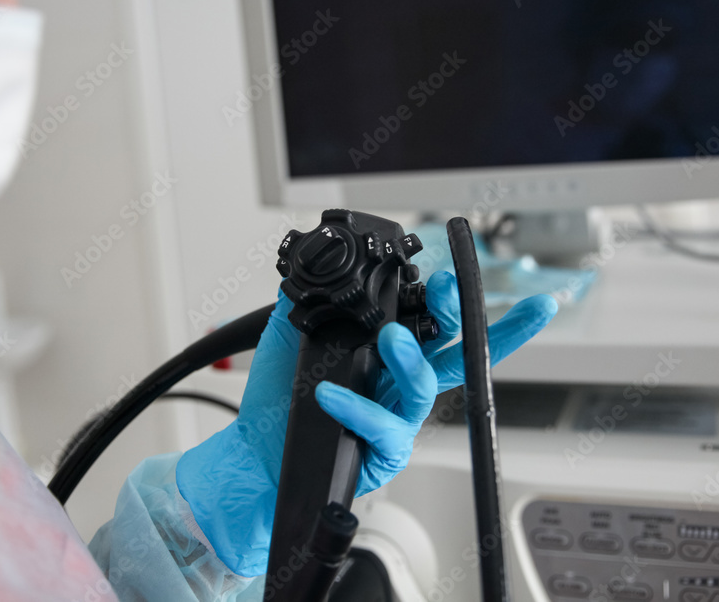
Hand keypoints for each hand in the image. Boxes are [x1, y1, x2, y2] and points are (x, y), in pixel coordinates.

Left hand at [177, 271, 556, 575]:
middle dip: (463, 322)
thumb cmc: (280, 398)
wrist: (256, 447)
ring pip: (422, 389)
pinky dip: (357, 408)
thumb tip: (302, 266)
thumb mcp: (290, 340)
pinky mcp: (384, 453)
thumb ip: (305, 304)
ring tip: (391, 338)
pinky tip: (329, 394)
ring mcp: (396, 419)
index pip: (426, 323)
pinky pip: (383, 428)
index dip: (444, 301)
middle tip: (446, 290)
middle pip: (452, 354)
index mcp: (386, 356)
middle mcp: (398, 385)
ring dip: (410, 360)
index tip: (447, 278)